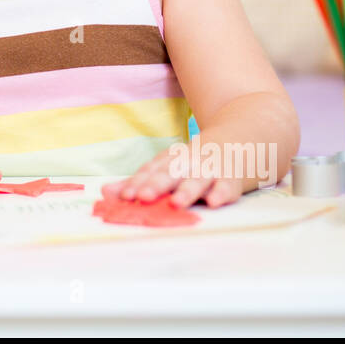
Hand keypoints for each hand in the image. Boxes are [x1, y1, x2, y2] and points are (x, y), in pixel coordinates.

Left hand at [108, 150, 246, 208]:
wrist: (239, 140)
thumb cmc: (194, 161)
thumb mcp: (167, 166)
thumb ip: (139, 181)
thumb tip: (105, 192)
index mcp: (170, 160)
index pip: (151, 170)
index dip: (137, 182)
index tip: (125, 196)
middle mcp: (188, 162)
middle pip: (171, 173)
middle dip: (157, 185)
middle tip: (143, 197)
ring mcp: (210, 169)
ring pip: (198, 179)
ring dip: (187, 191)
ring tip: (176, 203)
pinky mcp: (231, 179)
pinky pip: (226, 187)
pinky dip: (221, 193)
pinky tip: (214, 202)